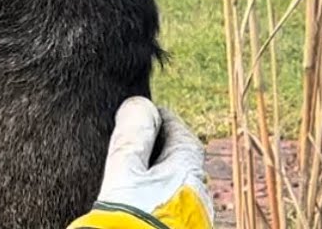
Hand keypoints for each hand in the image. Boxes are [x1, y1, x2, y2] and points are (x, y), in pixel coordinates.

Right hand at [67, 97, 213, 228]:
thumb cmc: (130, 220)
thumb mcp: (123, 173)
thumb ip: (131, 138)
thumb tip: (139, 105)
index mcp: (188, 173)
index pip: (182, 134)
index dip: (162, 118)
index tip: (144, 112)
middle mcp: (198, 196)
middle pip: (181, 159)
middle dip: (160, 146)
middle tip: (133, 138)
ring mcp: (193, 219)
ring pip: (177, 184)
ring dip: (158, 173)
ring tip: (130, 170)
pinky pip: (171, 205)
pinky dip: (157, 194)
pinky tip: (137, 201)